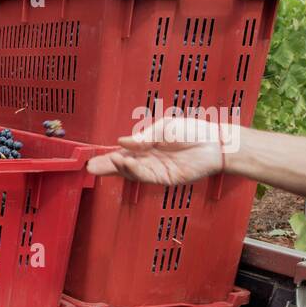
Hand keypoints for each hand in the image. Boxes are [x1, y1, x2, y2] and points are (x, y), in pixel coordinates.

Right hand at [87, 115, 238, 185]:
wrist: (215, 143)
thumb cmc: (193, 131)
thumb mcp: (164, 128)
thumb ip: (143, 137)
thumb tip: (122, 141)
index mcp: (147, 146)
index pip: (123, 152)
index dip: (108, 155)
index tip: (92, 157)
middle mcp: (149, 159)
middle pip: (123, 165)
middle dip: (106, 167)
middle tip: (89, 167)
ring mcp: (156, 170)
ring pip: (131, 172)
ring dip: (117, 168)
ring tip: (105, 162)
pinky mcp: (164, 178)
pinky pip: (144, 176)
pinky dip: (132, 170)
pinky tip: (123, 163)